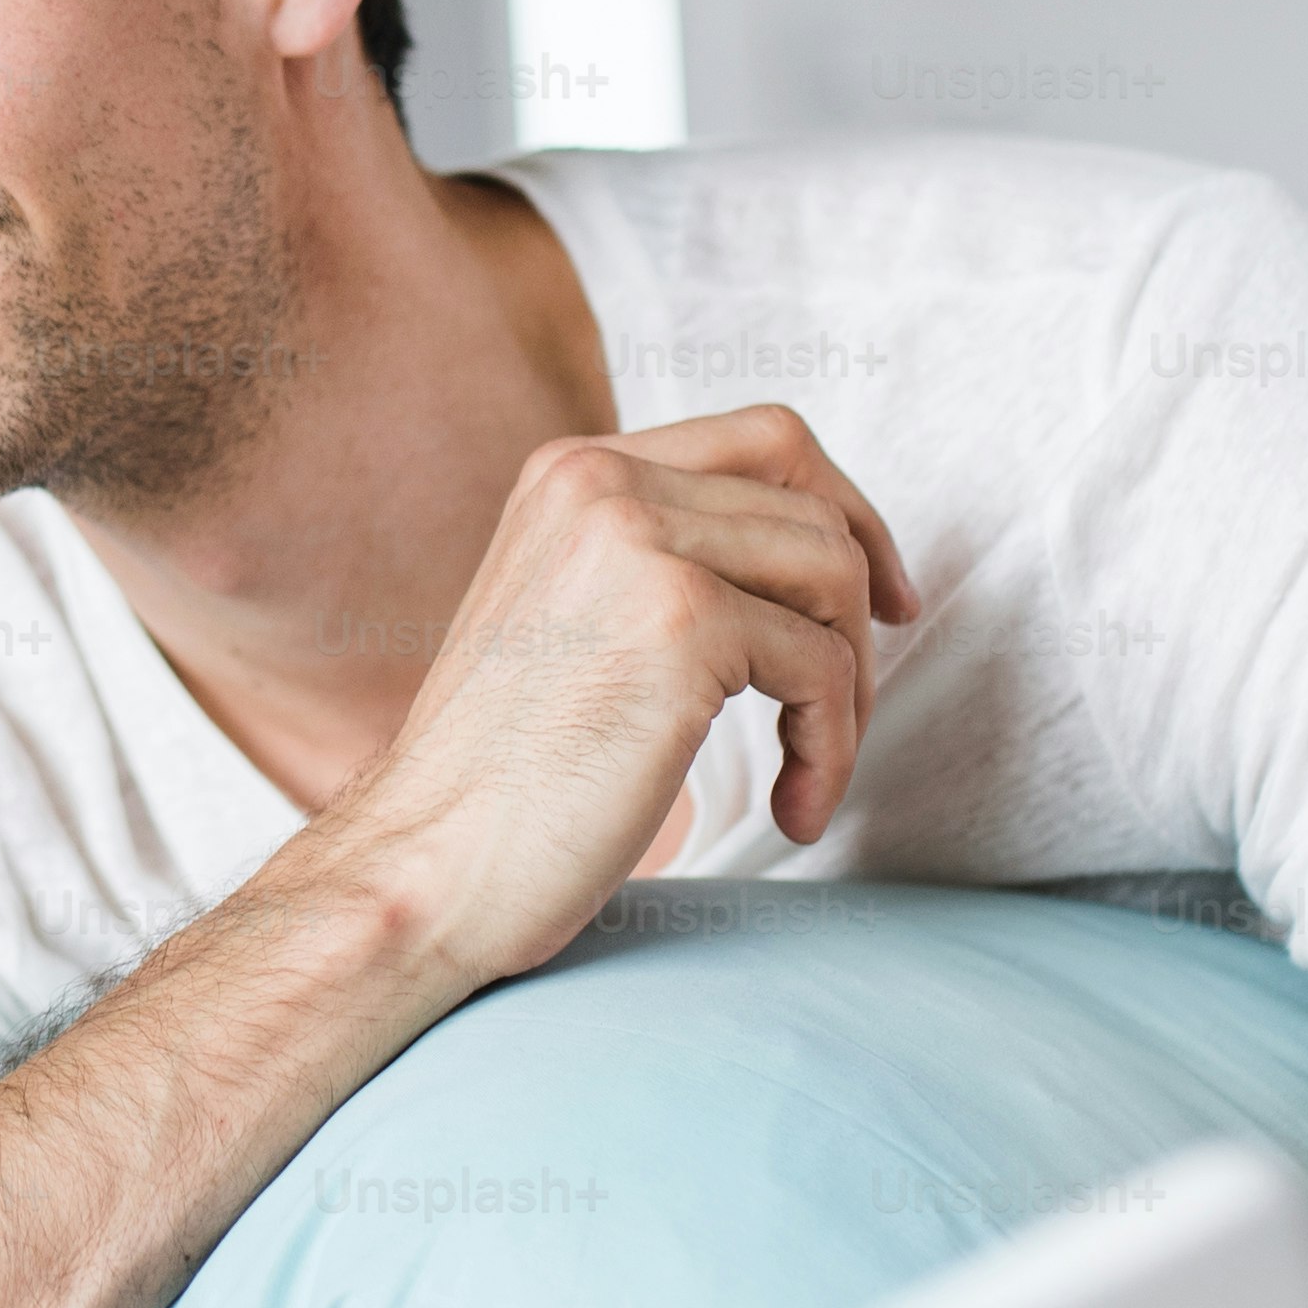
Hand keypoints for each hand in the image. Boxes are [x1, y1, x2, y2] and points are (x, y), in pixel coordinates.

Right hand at [314, 404, 917, 988]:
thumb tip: (818, 558)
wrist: (427, 867)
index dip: (847, 510)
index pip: (765, 441)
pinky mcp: (681, 620)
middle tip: (846, 710)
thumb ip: (662, 565)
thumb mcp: (575, 622)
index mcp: (570, 473)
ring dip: (847, 692)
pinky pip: (823, 668)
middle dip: (855, 615)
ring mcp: (638, 542)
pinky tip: (791, 810)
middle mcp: (601, 481)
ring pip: (832, 576)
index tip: (879, 600)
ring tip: (806, 776)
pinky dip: (831, 749)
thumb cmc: (504, 782)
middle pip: (812, 507)